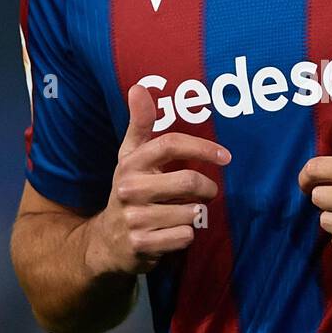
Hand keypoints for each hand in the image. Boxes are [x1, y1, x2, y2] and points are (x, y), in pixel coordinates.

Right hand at [85, 83, 230, 275]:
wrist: (105, 243)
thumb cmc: (129, 191)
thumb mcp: (130, 158)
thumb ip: (140, 124)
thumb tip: (138, 87)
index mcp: (130, 163)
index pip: (170, 144)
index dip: (202, 147)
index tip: (226, 156)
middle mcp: (129, 189)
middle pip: (187, 182)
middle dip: (207, 187)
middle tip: (209, 191)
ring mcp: (134, 218)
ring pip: (190, 213)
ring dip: (195, 213)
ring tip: (184, 212)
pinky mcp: (142, 245)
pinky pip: (184, 237)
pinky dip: (186, 235)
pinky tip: (173, 232)